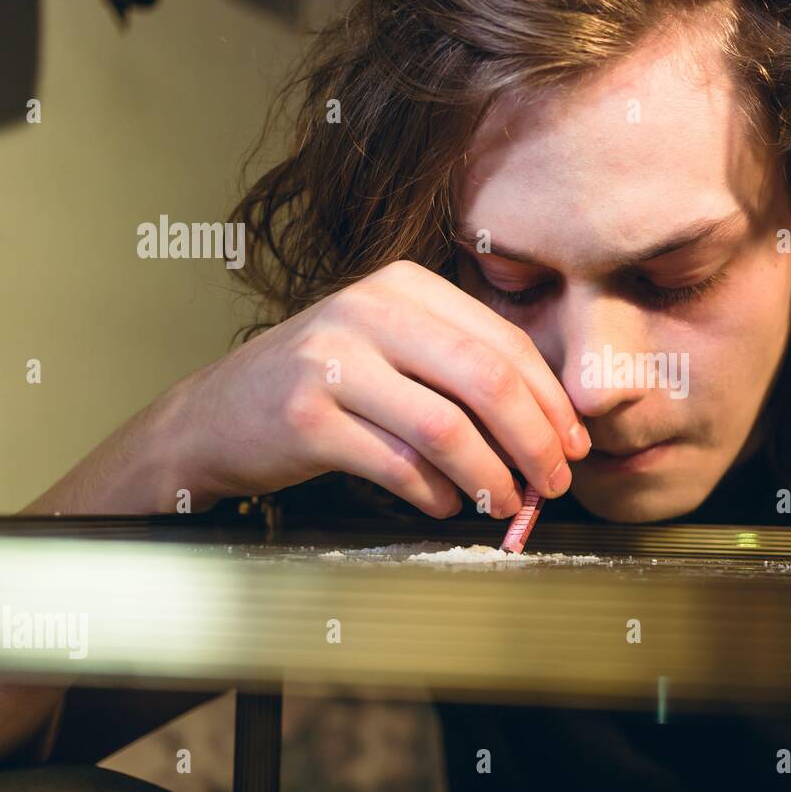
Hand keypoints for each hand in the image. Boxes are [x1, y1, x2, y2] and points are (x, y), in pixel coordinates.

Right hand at [28, 260, 589, 517]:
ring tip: (505, 503)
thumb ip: (461, 370)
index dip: (552, 401)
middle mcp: (368, 310)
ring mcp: (332, 361)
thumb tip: (552, 429)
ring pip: (446, 428)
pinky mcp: (304, 417)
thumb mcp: (391, 349)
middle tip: (555, 484)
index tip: (577, 445)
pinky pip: (398, 466)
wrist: (214, 416)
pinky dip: (437, 495)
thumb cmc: (324, 386)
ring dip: (491, 476)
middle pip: (486, 380)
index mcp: (403, 286)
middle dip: (535, 441)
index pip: (504, 343)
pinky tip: (448, 505)